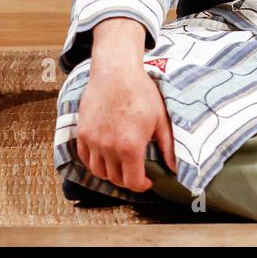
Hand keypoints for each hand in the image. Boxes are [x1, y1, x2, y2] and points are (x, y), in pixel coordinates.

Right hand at [75, 18, 176, 192]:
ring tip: (120, 165)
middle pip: (115, 179)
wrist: (116, 71)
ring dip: (110, 173)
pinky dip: (94, 161)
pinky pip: (85, 157)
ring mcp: (92, 140)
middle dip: (128, 179)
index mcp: (130, 147)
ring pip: (98, 171)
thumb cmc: (140, 92)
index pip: (132, 183)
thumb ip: (167, 146)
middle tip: (136, 171)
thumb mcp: (160, 119)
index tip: (147, 180)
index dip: (142, 186)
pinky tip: (105, 155)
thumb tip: (174, 168)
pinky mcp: (82, 132)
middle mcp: (108, 147)